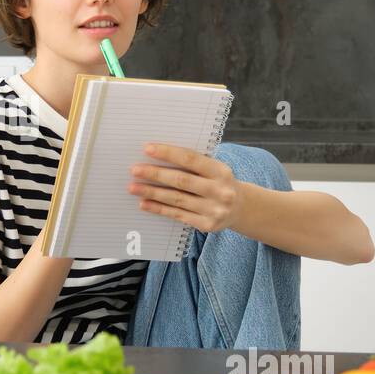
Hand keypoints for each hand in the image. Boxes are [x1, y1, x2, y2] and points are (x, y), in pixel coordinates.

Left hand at [127, 142, 242, 234]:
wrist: (241, 208)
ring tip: (133, 187)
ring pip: (176, 199)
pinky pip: (177, 215)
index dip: (168, 153)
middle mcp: (219, 191)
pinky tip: (144, 203)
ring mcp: (214, 209)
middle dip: (155, 174)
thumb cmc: (219, 183)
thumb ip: (193, 164)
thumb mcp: (214, 169)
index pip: (190, 158)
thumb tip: (157, 156)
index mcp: (221, 171)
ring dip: (152, 192)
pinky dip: (158, 208)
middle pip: (181, 180)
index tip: (147, 149)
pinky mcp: (206, 225)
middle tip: (134, 170)